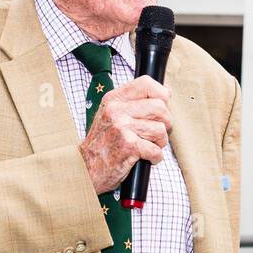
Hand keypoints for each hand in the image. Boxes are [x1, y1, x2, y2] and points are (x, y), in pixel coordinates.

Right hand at [78, 75, 171, 193]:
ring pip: (161, 129)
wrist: (87, 169)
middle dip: (165, 123)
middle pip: (160, 107)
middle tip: (155, 134)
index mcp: (114, 99)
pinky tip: (145, 158)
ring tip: (147, 146)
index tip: (162, 107)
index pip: (146, 83)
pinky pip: (156, 150)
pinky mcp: (128, 146)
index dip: (162, 95)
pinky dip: (155, 157)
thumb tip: (165, 94)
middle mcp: (116, 110)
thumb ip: (134, 103)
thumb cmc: (104, 143)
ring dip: (160, 142)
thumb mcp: (112, 115)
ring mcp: (122, 127)